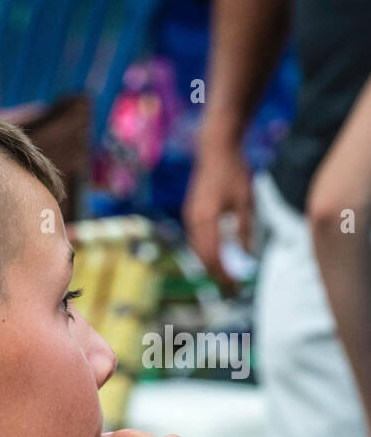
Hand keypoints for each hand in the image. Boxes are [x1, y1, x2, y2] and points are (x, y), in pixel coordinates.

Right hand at [182, 140, 253, 288]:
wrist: (214, 149)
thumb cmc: (234, 172)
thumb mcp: (246, 202)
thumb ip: (244, 231)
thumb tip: (247, 257)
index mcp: (206, 219)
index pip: (214, 257)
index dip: (224, 274)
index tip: (237, 286)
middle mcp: (193, 221)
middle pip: (202, 258)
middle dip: (217, 274)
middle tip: (233, 287)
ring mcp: (189, 218)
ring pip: (197, 251)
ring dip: (211, 264)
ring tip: (227, 275)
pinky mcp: (190, 214)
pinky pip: (196, 240)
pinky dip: (207, 252)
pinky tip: (219, 257)